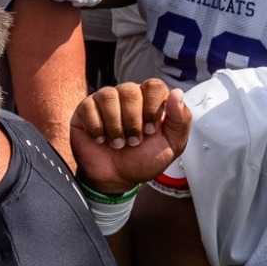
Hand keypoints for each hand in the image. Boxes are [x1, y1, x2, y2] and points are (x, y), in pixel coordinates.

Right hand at [69, 81, 191, 195]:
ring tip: (117, 143)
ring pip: (109, 96)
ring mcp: (105, 101)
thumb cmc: (142, 160)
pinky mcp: (85, 109)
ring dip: (115, 127)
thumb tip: (177, 93)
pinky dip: (97, 129)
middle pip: (130, 91)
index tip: (150, 130)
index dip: (152, 108)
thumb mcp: (171, 146)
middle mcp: (128, 96)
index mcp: (150, 100)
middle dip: (133, 122)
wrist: (116, 179)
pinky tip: (101, 139)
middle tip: (133, 141)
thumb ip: (181, 120)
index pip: (153, 86)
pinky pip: (89, 107)